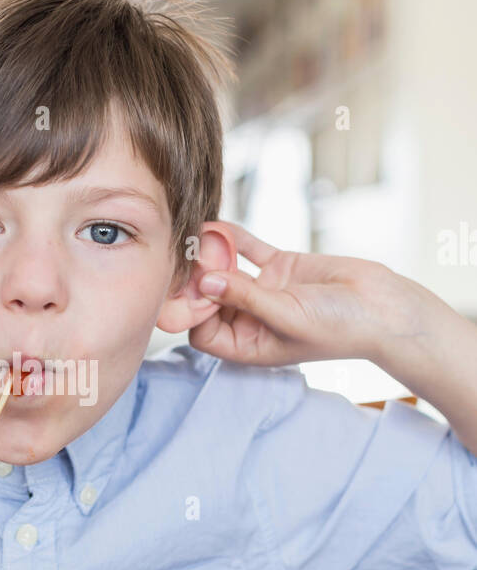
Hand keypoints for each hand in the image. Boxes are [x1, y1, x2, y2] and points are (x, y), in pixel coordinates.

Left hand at [189, 221, 392, 366]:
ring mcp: (265, 291)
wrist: (383, 307)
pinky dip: (233, 238)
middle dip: (196, 278)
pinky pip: (249, 250)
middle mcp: (252, 319)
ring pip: (226, 270)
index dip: (193, 312)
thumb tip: (204, 282)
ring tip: (195, 235)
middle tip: (185, 255)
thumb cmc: (339, 328)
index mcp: (249, 344)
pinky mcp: (280, 267)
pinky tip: (216, 225)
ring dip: (211, 254)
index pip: (204, 332)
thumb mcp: (286, 315)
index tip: (192, 289)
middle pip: (210, 298)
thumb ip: (245, 298)